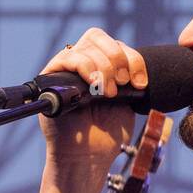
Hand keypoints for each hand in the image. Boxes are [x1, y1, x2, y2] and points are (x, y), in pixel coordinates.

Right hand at [37, 27, 144, 163]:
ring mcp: (67, 70)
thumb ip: (128, 77)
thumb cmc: (107, 133)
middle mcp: (85, 64)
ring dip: (104, 67)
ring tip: (109, 92)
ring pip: (86, 45)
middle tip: (123, 83)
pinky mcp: (51, 78)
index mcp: (104, 67)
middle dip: (118, 58)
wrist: (89, 156)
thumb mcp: (127, 101)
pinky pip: (66, 58)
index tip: (140, 83)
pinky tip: (94, 84)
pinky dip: (84, 66)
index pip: (117, 45)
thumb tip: (131, 59)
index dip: (133, 59)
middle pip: (99, 37)